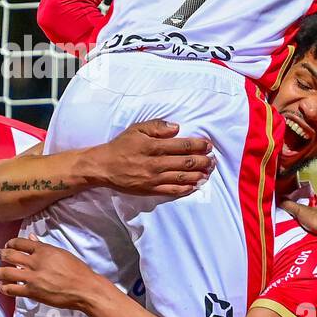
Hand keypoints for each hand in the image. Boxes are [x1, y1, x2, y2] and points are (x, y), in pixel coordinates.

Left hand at [0, 237, 104, 309]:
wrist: (84, 289)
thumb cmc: (77, 271)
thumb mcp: (61, 253)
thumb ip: (43, 246)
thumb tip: (31, 237)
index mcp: (44, 250)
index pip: (20, 242)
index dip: (10, 243)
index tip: (8, 245)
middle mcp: (36, 262)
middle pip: (10, 255)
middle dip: (1, 254)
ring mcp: (33, 278)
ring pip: (6, 272)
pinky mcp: (32, 292)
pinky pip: (11, 289)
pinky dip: (3, 287)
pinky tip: (1, 286)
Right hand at [88, 119, 213, 197]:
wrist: (104, 167)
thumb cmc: (121, 146)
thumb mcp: (136, 129)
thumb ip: (157, 126)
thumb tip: (176, 128)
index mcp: (153, 146)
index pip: (182, 145)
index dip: (198, 145)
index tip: (208, 145)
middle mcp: (155, 163)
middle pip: (186, 162)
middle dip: (203, 161)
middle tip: (213, 160)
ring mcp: (154, 178)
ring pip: (182, 177)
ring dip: (199, 175)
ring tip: (209, 172)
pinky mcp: (151, 190)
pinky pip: (173, 190)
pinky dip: (186, 188)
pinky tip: (195, 185)